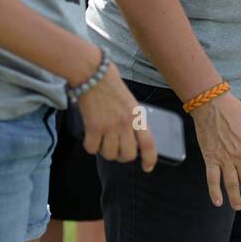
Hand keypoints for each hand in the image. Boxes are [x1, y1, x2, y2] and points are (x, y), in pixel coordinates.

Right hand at [77, 56, 156, 171]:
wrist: (92, 73)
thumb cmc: (110, 84)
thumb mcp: (129, 101)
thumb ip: (131, 118)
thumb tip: (130, 136)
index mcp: (137, 116)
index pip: (148, 143)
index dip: (150, 158)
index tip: (147, 168)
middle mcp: (126, 123)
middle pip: (127, 155)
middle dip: (121, 156)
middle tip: (115, 148)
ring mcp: (110, 126)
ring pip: (109, 154)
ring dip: (104, 151)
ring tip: (101, 140)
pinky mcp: (94, 127)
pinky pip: (92, 148)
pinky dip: (90, 146)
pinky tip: (90, 137)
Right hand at [191, 92, 240, 210]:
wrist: (211, 104)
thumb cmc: (235, 110)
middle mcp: (240, 154)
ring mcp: (224, 158)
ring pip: (232, 184)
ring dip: (236, 198)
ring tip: (239, 207)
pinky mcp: (210, 158)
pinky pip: (212, 179)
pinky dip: (214, 192)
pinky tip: (218, 202)